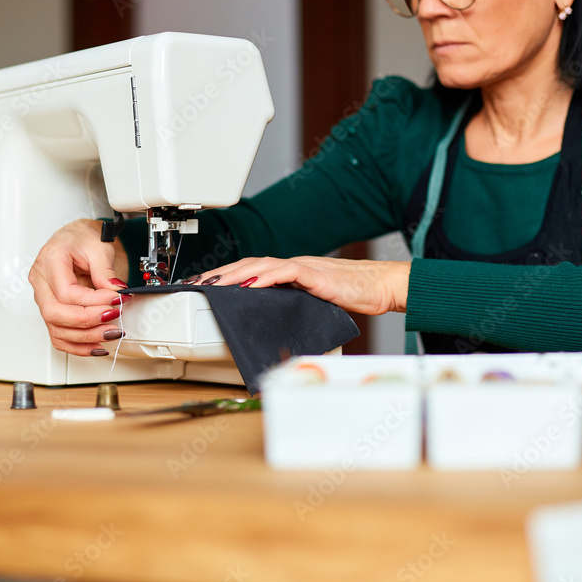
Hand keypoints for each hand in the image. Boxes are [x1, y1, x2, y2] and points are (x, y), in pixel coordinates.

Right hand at [28, 219, 130, 355]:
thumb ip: (106, 270)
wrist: (78, 239)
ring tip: (111, 333)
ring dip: (85, 338)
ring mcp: (44, 298)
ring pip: (56, 329)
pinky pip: (59, 335)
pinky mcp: (52, 310)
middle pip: (55, 313)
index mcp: (50, 261)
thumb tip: (115, 292)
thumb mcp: (99, 246)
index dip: (93, 301)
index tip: (116, 300)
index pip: (66, 292)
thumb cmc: (83, 239)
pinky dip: (77, 346)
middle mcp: (41, 281)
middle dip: (87, 322)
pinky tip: (96, 347)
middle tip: (113, 318)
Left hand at [192, 256, 410, 314]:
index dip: (226, 276)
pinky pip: (286, 272)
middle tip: (198, 285)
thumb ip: (292, 305)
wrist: (382, 286)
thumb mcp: (314, 304)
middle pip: (249, 265)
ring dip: (236, 274)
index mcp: (291, 273)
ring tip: (215, 284)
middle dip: (221, 274)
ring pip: (262, 266)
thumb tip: (268, 317)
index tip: (205, 286)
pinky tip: (250, 284)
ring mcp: (304, 268)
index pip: (251, 271)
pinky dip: (266, 277)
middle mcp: (293, 266)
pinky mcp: (317, 275)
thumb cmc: (354, 296)